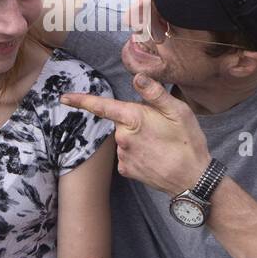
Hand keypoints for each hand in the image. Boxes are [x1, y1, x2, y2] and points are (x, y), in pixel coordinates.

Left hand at [62, 73, 210, 196]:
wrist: (192, 180)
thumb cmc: (188, 142)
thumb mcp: (178, 111)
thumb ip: (154, 93)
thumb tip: (137, 77)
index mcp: (133, 119)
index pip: (102, 106)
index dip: (82, 100)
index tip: (64, 97)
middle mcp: (122, 138)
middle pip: (122, 122)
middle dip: (136, 121)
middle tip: (160, 128)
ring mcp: (123, 156)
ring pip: (125, 139)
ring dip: (138, 138)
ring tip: (161, 145)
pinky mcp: (126, 170)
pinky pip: (128, 155)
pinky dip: (138, 153)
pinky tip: (155, 157)